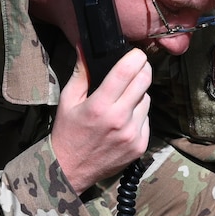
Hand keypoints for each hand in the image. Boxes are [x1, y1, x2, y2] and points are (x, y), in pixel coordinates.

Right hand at [52, 48, 151, 193]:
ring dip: (139, 94)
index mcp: (99, 106)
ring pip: (147, 100)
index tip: (135, 53)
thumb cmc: (67, 132)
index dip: (135, 57)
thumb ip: (81, 72)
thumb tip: (84, 45)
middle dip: (142, 69)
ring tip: (123, 100)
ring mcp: (132, 134)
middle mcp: (119, 119)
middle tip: (136, 67)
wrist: (70, 170)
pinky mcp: (140, 146)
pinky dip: (138, 115)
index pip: (126, 71)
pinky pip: (146, 119)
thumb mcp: (68, 100)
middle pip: (144, 81)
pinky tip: (124, 120)